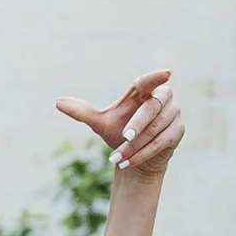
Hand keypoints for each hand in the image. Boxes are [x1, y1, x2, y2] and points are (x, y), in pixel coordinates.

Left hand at [59, 70, 183, 185]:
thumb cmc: (119, 134)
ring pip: (157, 128)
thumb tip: (57, 102)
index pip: (149, 81)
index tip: (166, 74)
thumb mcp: (99, 123)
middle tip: (124, 138)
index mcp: (143, 91)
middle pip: (153, 107)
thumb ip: (82, 112)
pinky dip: (144, 153)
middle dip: (138, 125)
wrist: (134, 158)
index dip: (156, 77)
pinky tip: (127, 162)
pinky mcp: (178, 130)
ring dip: (137, 144)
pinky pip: (162, 141)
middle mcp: (162, 98)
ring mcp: (173, 113)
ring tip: (119, 157)